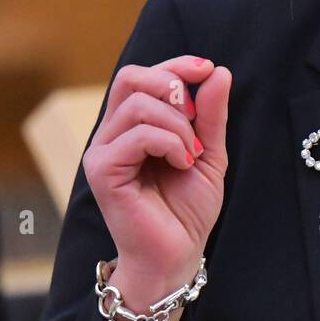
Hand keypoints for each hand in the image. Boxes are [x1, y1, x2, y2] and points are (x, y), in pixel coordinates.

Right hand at [83, 55, 231, 286]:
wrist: (177, 255)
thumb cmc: (187, 210)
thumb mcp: (208, 152)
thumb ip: (210, 115)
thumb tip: (217, 71)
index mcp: (132, 126)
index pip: (142, 76)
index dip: (175, 65)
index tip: (207, 69)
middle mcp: (112, 134)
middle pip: (130, 77)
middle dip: (172, 85)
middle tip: (196, 119)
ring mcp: (102, 151)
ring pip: (138, 104)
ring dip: (177, 124)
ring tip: (193, 153)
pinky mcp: (102, 170)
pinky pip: (137, 134)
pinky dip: (170, 142)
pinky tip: (183, 163)